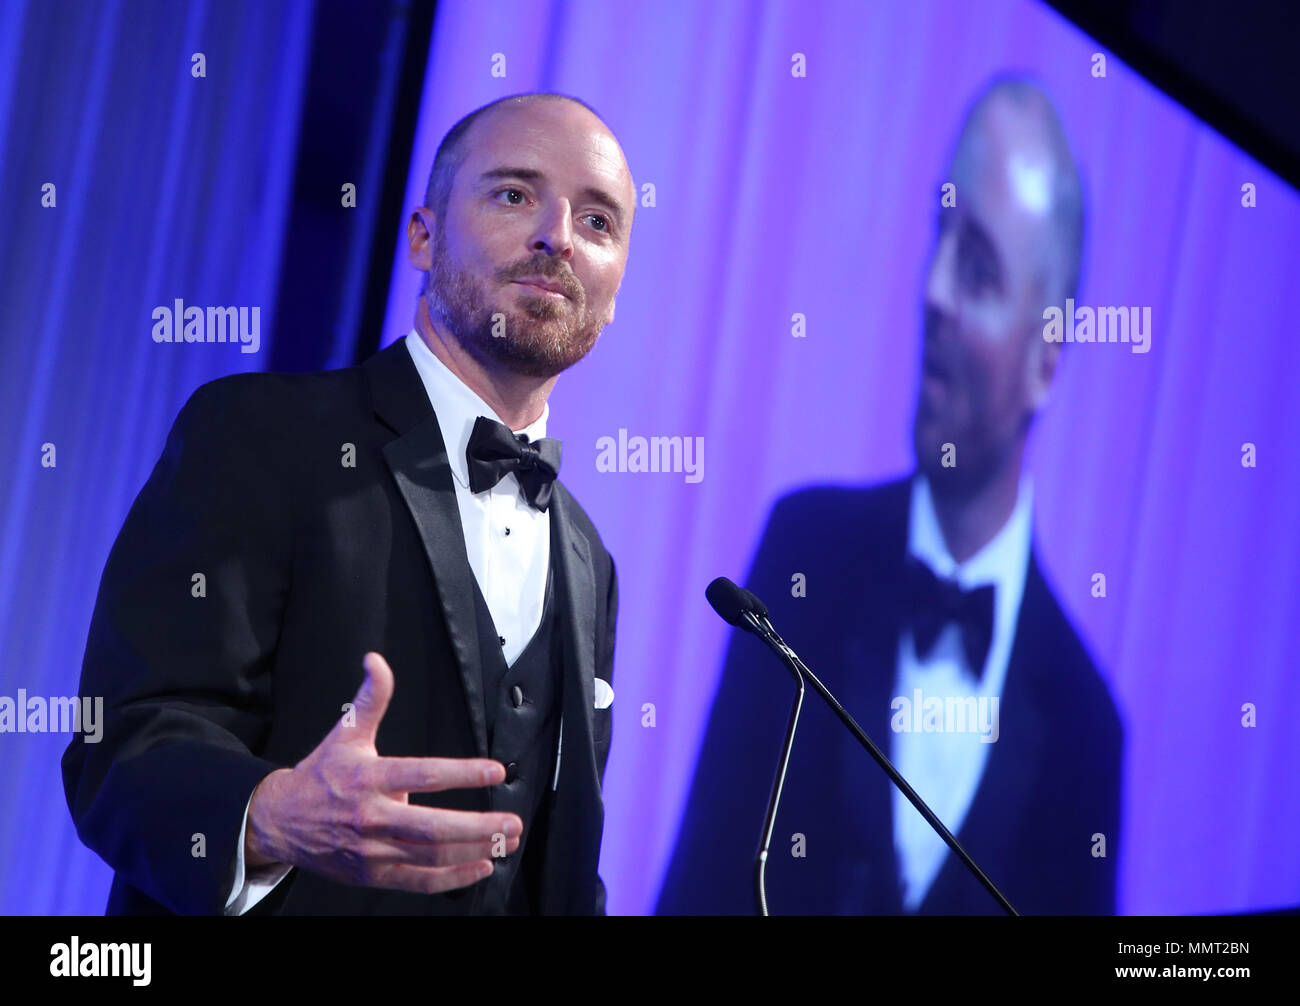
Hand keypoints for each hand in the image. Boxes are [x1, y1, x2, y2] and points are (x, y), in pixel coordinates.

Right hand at [245, 651, 520, 894]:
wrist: (279, 822)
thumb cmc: (321, 775)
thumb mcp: (346, 733)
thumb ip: (372, 698)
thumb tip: (376, 660)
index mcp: (370, 778)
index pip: (423, 775)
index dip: (462, 773)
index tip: (495, 770)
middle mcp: (373, 817)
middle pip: (433, 827)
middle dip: (478, 826)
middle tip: (512, 820)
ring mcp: (373, 850)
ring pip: (431, 856)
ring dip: (474, 850)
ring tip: (506, 841)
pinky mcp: (374, 874)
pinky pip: (419, 881)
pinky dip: (453, 878)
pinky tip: (481, 866)